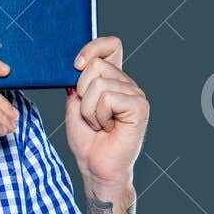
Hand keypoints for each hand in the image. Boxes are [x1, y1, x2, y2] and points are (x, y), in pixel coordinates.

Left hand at [67, 36, 148, 188]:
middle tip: (91, 115)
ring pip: (98, 84)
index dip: (93, 47)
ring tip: (99, 125)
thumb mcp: (74, 104)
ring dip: (89, 110)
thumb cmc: (87, 140)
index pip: (111, 46)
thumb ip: (76, 82)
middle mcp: (127, 84)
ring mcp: (136, 94)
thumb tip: (76, 63)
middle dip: (82, 92)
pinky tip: (108, 128)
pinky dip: (99, 116)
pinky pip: (107, 98)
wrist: (95, 167)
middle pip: (95, 65)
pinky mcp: (139, 106)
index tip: (76, 65)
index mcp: (114, 79)